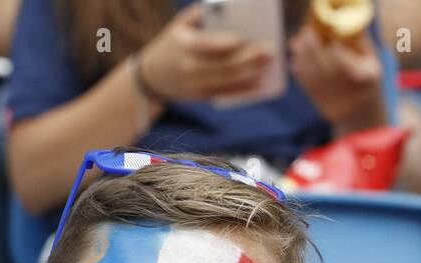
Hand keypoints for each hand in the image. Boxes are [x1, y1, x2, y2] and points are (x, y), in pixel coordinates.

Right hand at [138, 4, 273, 101]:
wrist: (152, 75)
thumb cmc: (171, 44)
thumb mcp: (179, 25)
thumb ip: (200, 14)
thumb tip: (226, 5)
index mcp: (185, 44)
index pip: (210, 44)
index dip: (230, 42)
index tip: (248, 38)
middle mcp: (190, 66)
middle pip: (225, 63)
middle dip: (249, 58)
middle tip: (269, 51)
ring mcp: (196, 83)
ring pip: (229, 80)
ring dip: (251, 73)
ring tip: (267, 64)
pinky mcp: (202, 95)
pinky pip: (226, 93)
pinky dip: (243, 88)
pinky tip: (258, 82)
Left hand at [289, 24, 386, 131]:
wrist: (364, 112)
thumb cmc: (367, 78)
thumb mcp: (371, 60)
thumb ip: (358, 41)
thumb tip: (339, 21)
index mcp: (367, 79)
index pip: (347, 65)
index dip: (336, 52)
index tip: (329, 38)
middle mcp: (352, 94)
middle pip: (327, 70)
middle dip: (313, 49)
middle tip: (306, 32)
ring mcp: (337, 103)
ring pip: (314, 77)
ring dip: (303, 57)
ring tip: (298, 43)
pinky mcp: (324, 107)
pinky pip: (307, 85)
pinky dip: (299, 69)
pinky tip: (297, 57)